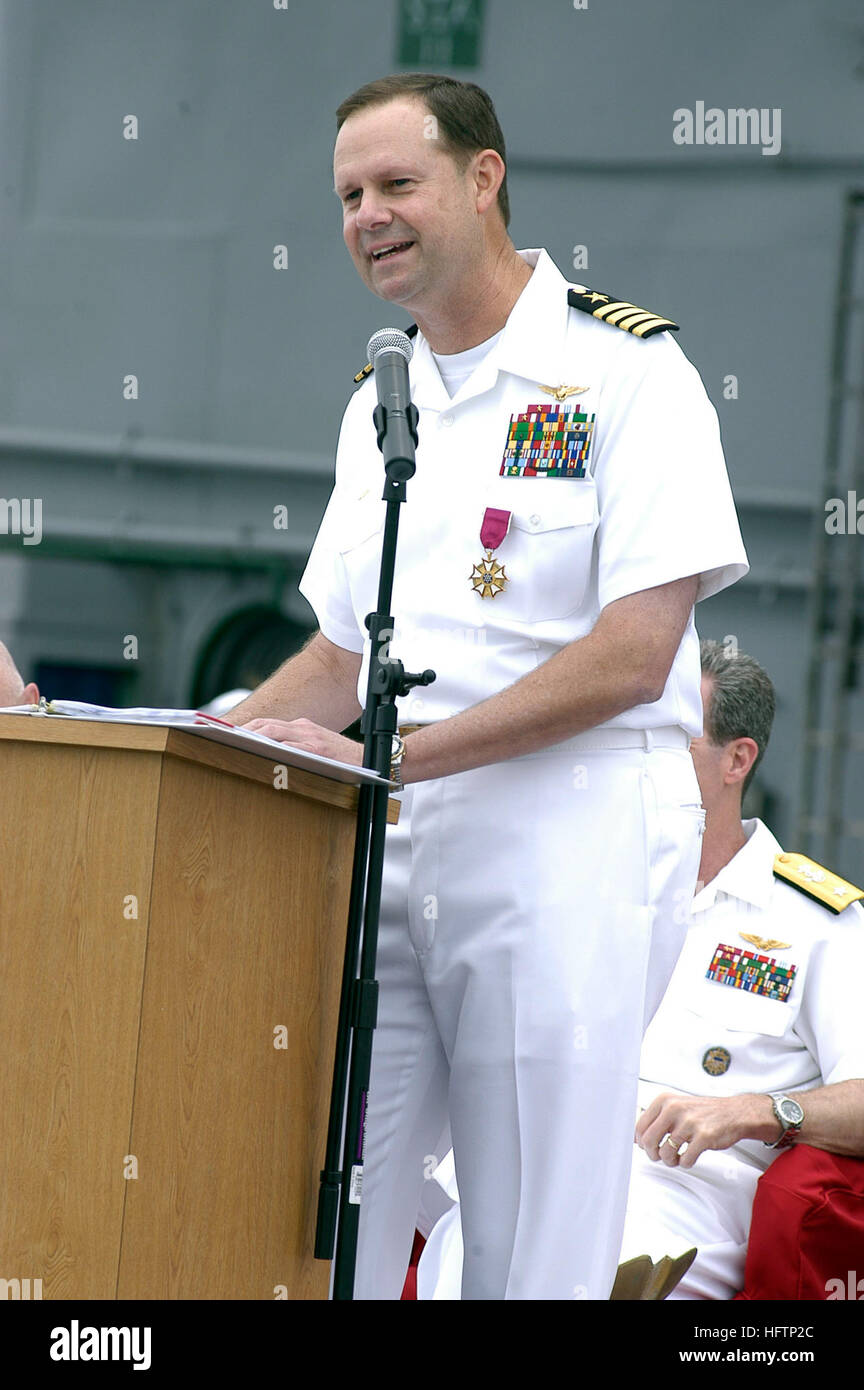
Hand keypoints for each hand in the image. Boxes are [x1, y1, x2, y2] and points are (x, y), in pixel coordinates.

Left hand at [241, 717, 362, 767]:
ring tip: (238, 741)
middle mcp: (304, 728)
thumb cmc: (341, 757)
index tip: (232, 732)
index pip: (269, 723)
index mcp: (302, 726)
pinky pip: (291, 746)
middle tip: (227, 735)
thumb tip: (271, 753)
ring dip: (255, 736)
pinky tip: (262, 751)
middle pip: (268, 724)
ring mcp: (310, 737)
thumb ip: (296, 744)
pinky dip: (275, 748)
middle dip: (246, 729)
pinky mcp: (317, 749)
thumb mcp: (316, 745)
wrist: (366, 759)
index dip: (249, 726)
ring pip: (275, 732)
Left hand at [635, 1092, 749, 1168]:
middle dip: (652, 1154)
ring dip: (670, 1161)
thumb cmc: (703, 1112)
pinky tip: (689, 1156)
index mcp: (665, 1100)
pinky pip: (685, 1160)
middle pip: (648, 1141)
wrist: (733, 1113)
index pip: (640, 1126)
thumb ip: (656, 1119)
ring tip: (677, 1157)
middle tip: (659, 1155)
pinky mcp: (703, 1137)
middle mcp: (674, 1109)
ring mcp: (689, 1123)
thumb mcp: (676, 1106)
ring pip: (666, 1153)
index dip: (641, 1141)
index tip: (646, 1146)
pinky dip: (685, 1163)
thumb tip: (635, 1138)